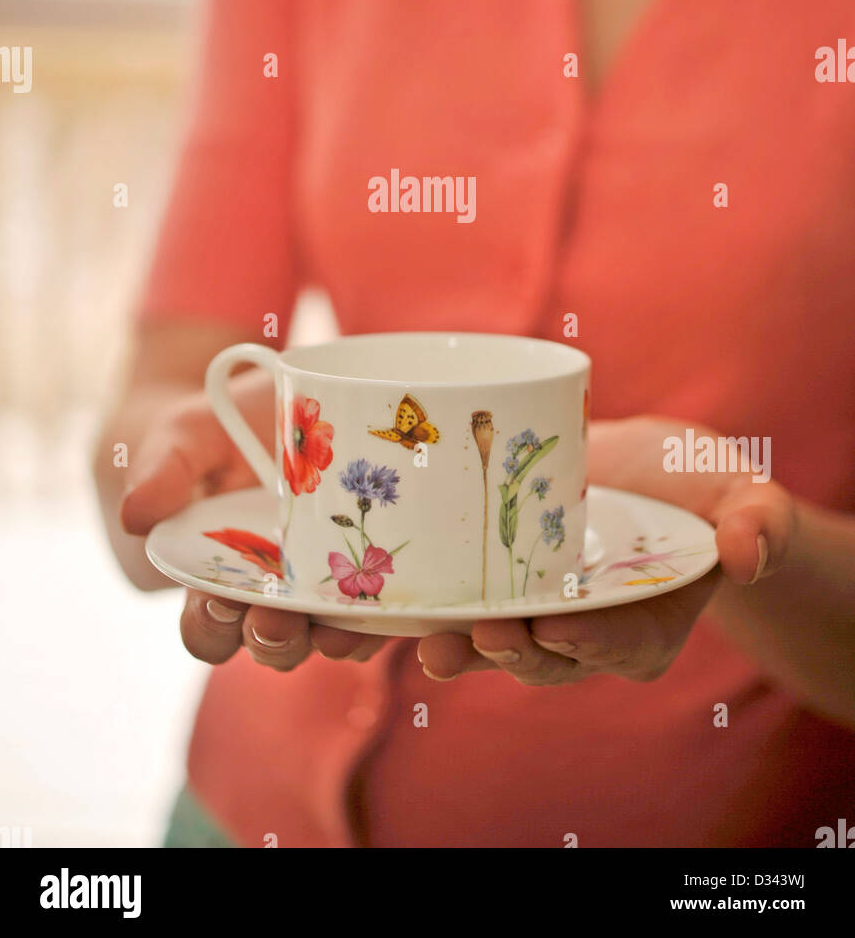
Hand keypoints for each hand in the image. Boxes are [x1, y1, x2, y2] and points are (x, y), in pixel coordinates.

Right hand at [120, 370, 388, 669]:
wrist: (283, 392)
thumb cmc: (221, 423)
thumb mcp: (187, 432)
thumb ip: (164, 467)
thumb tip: (136, 516)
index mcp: (218, 577)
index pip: (208, 629)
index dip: (212, 628)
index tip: (221, 603)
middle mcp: (275, 593)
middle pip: (274, 645)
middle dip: (276, 641)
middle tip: (280, 619)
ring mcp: (330, 583)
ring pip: (334, 638)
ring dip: (339, 640)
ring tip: (343, 622)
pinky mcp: (382, 564)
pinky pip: (392, 606)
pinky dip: (397, 613)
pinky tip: (404, 604)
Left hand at [417, 416, 796, 686]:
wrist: (628, 468)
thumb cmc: (689, 483)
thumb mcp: (732, 490)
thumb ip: (755, 518)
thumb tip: (749, 550)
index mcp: (644, 624)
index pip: (622, 643)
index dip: (592, 639)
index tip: (559, 623)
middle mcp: (582, 632)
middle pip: (547, 656)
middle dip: (512, 650)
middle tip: (480, 635)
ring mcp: (529, 614)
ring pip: (491, 645)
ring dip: (456, 649)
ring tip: (427, 644)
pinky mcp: (485, 590)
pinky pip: (447, 613)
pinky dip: (411, 622)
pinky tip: (369, 618)